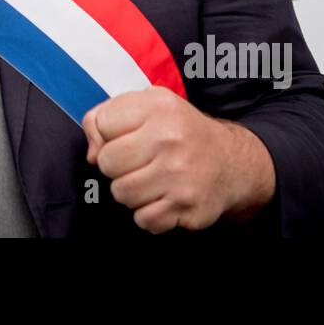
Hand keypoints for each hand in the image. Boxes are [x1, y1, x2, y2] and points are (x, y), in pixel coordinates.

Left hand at [83, 86, 275, 232]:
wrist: (232, 162)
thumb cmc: (181, 133)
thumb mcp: (148, 106)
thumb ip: (107, 116)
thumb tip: (91, 154)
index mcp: (158, 106)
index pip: (101, 123)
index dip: (107, 135)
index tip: (125, 139)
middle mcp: (169, 138)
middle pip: (107, 162)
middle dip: (117, 167)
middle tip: (139, 163)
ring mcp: (179, 174)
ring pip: (121, 193)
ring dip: (131, 192)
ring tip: (151, 180)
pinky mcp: (186, 206)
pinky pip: (143, 219)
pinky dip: (149, 214)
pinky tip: (163, 198)